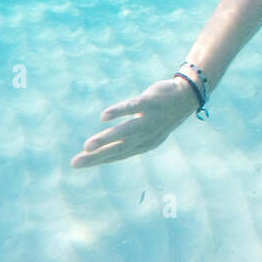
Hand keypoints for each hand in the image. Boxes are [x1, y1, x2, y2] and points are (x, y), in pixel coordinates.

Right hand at [70, 77, 197, 167]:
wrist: (186, 97)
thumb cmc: (160, 116)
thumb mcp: (146, 131)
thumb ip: (127, 140)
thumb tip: (104, 148)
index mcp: (143, 144)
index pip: (117, 155)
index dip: (97, 160)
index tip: (77, 164)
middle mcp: (146, 136)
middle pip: (118, 149)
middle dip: (96, 157)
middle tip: (75, 162)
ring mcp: (149, 120)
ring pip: (125, 132)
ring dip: (106, 139)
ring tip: (87, 146)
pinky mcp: (150, 103)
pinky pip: (133, 108)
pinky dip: (118, 112)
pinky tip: (104, 117)